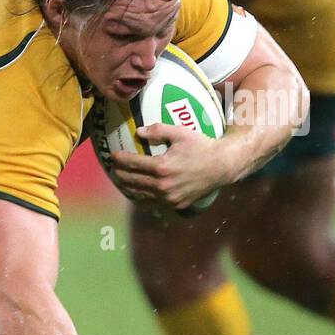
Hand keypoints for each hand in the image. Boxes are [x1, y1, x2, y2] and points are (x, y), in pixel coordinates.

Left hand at [106, 124, 236, 209]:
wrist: (222, 166)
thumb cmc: (202, 146)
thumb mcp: (181, 133)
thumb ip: (158, 130)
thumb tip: (138, 132)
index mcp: (161, 167)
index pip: (132, 164)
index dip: (119, 159)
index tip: (112, 156)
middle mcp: (162, 185)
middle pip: (132, 181)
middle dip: (119, 173)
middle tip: (113, 168)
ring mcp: (169, 198)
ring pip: (140, 194)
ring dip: (127, 187)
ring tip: (121, 180)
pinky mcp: (176, 204)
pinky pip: (153, 203)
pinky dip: (142, 197)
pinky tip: (137, 192)